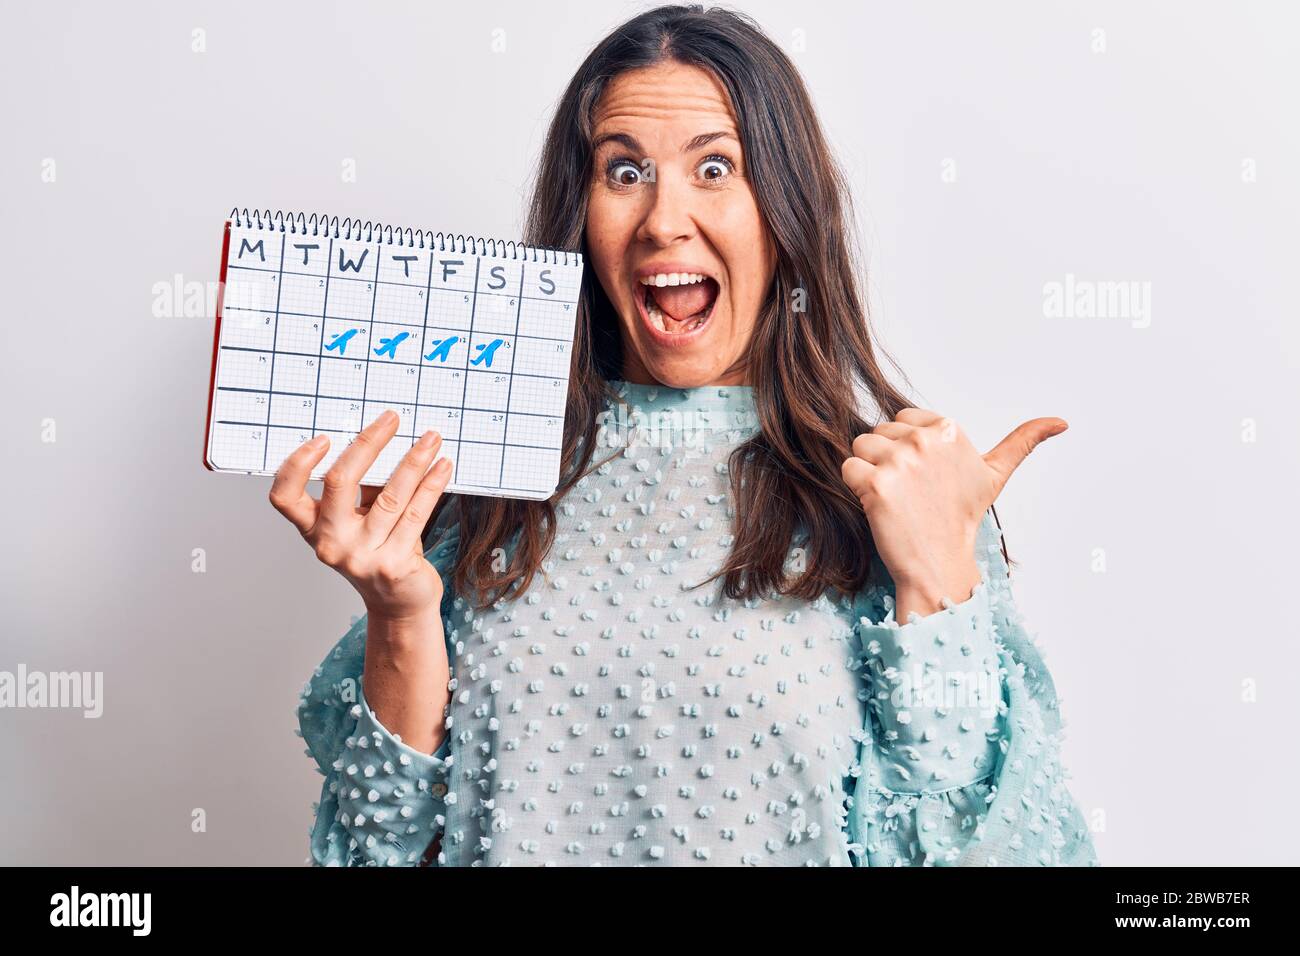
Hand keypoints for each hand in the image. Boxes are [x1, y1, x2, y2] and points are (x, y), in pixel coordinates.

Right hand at [269, 409, 453, 622]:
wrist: (400, 604)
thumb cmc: (379, 551)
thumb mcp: (361, 520)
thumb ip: (364, 487)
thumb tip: (380, 437)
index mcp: (313, 529)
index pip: (284, 497)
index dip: (296, 465)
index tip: (322, 437)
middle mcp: (330, 543)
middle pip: (339, 483)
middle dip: (367, 443)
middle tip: (391, 418)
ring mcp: (361, 556)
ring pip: (389, 496)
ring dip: (413, 460)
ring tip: (431, 438)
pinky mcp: (394, 565)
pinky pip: (415, 514)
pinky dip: (431, 486)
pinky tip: (443, 466)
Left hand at [840, 408, 1066, 613]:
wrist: (939, 562)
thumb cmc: (962, 518)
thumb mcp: (994, 475)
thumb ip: (1023, 441)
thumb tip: (1062, 422)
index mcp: (949, 430)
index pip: (903, 419)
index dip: (906, 447)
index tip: (924, 475)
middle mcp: (926, 441)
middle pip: (879, 432)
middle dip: (887, 459)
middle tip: (911, 491)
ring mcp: (900, 462)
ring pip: (860, 446)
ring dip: (869, 471)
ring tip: (895, 497)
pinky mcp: (876, 484)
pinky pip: (848, 468)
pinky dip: (855, 487)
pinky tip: (878, 505)